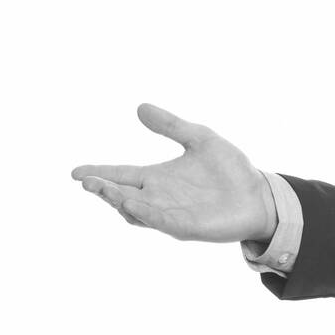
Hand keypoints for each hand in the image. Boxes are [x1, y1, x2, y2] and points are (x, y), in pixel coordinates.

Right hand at [70, 103, 275, 242]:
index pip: (120, 174)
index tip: (75, 171)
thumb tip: (140, 107)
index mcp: (157, 177)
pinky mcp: (186, 227)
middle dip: (102, 189)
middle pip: (120, 194)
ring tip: (104, 189)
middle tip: (86, 181)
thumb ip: (171, 126)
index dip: (98, 172)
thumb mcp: (200, 139)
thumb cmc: (230, 169)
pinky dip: (145, 214)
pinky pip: (160, 222)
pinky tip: (133, 205)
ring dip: (119, 202)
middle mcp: (158, 197)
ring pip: (135, 212)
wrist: (258, 193)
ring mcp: (170, 214)